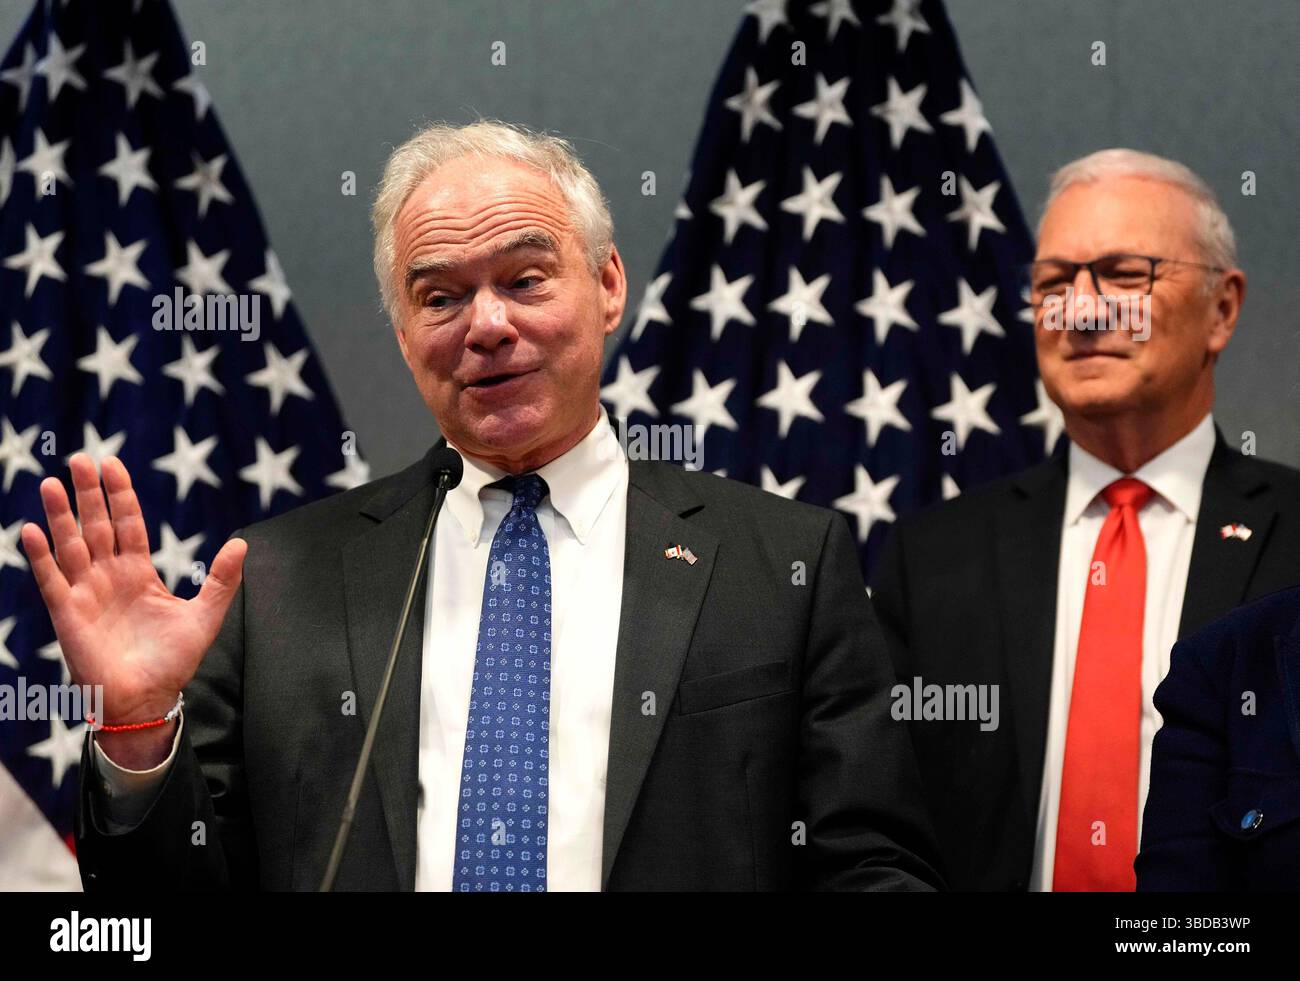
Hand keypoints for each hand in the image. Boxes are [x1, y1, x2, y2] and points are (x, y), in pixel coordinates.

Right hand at [21, 453, 246, 730]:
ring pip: (71, 545)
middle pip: (97, 525)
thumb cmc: (173, 662)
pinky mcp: (68, 614)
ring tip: (52, 483)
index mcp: (139, 573)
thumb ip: (222, 580)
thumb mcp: (205, 615)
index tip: (112, 465)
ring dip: (60, 515)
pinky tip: (33, 530)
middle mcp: (109, 577)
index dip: (120, 495)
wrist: (148, 700)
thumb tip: (241, 543)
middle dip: (88, 494)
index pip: (128, 524)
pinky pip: (52, 580)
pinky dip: (42, 556)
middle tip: (79, 459)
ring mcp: (86, 593)